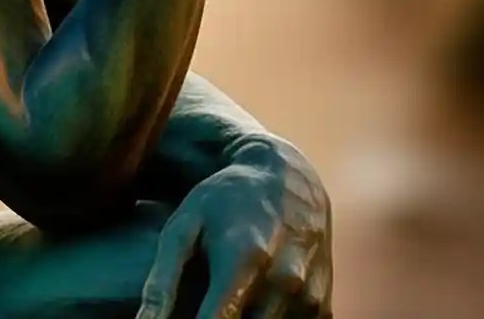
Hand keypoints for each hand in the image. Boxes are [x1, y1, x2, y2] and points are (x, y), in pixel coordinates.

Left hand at [137, 139, 332, 318]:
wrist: (286, 179)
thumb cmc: (222, 202)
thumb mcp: (183, 227)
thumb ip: (161, 280)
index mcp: (244, 260)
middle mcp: (285, 280)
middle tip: (198, 307)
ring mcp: (310, 295)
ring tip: (221, 305)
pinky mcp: (324, 305)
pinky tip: (248, 308)